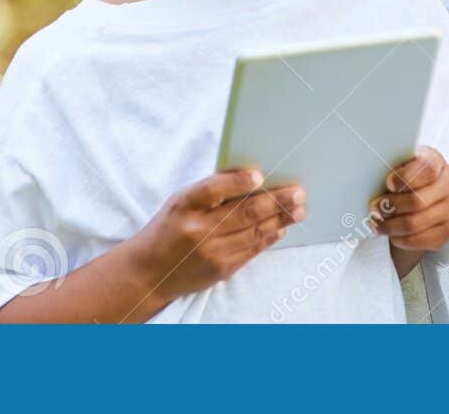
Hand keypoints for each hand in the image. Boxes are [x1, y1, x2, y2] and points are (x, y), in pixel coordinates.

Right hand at [125, 167, 304, 304]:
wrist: (150, 272)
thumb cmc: (170, 227)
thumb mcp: (181, 202)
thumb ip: (211, 190)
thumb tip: (254, 178)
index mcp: (184, 205)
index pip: (212, 190)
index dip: (237, 182)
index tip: (259, 175)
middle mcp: (197, 230)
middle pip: (243, 213)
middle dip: (276, 202)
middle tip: (298, 192)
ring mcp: (211, 253)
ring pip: (254, 232)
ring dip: (281, 220)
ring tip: (299, 209)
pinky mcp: (221, 270)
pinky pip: (252, 250)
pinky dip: (270, 237)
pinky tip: (282, 227)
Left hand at [368, 146, 448, 251]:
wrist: (420, 193)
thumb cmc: (405, 177)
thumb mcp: (400, 164)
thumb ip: (391, 166)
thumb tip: (371, 175)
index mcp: (436, 162)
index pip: (427, 169)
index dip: (404, 178)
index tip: (388, 183)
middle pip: (418, 201)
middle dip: (390, 207)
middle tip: (373, 208)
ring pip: (416, 224)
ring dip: (391, 226)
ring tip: (377, 224)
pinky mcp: (447, 230)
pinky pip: (421, 241)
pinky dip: (401, 240)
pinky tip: (392, 234)